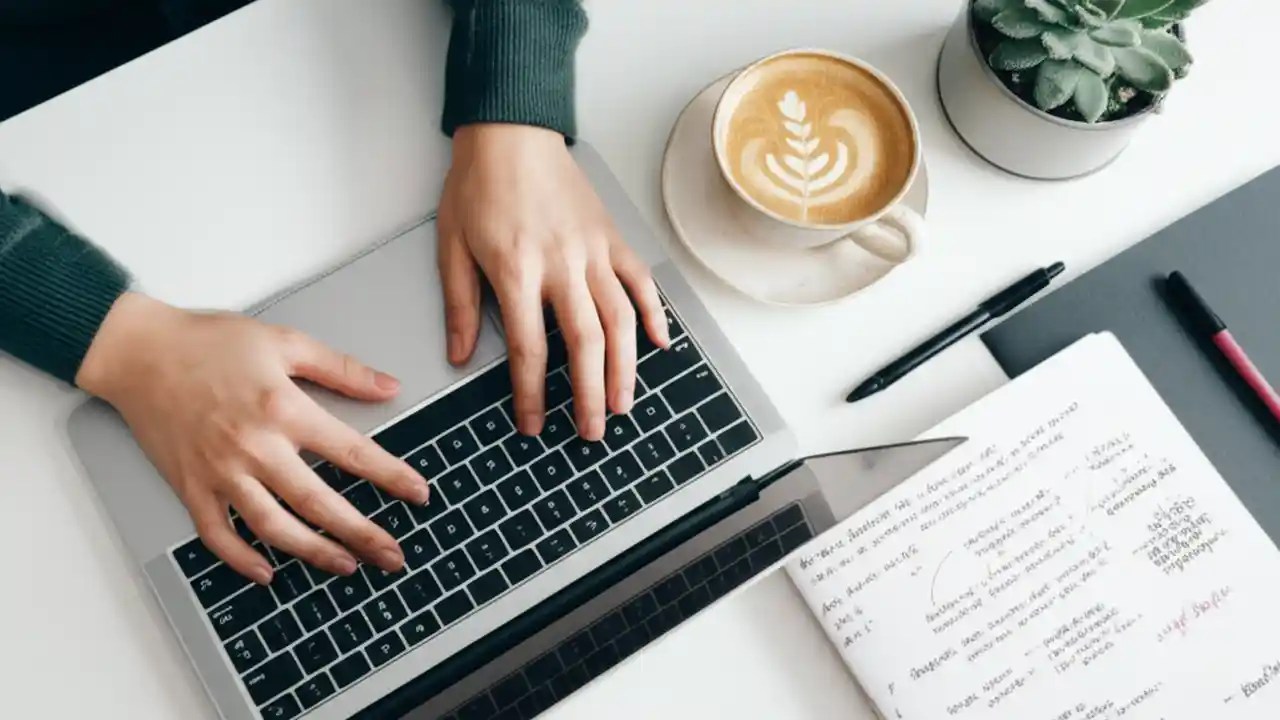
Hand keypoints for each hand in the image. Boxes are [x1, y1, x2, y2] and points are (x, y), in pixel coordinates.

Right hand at [77, 293, 429, 583]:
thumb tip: (389, 387)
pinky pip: (218, 535)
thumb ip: (341, 368)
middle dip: (363, 533)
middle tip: (394, 554)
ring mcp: (220, 472)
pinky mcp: (190, 487)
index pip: (352, 452)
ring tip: (347, 566)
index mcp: (283, 409)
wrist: (139, 352)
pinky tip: (269, 572)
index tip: (419, 494)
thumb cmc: (208, 342)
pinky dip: (243, 559)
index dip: (391, 476)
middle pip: (319, 502)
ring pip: (274, 527)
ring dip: (314, 553)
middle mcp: (254, 447)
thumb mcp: (285, 342)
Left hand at [438, 123, 668, 440]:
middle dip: (590, 394)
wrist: (510, 132)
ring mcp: (594, 251)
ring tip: (624, 403)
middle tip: (592, 431)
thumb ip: (460, 305)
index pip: (528, 347)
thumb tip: (459, 357)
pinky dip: (654, 313)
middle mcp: (561, 265)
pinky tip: (657, 344)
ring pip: (620, 319)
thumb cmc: (478, 186)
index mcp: (516, 270)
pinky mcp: (613, 237)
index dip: (531, 394)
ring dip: (625, 368)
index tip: (534, 425)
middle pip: (584, 342)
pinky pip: (641, 281)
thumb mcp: (451, 246)